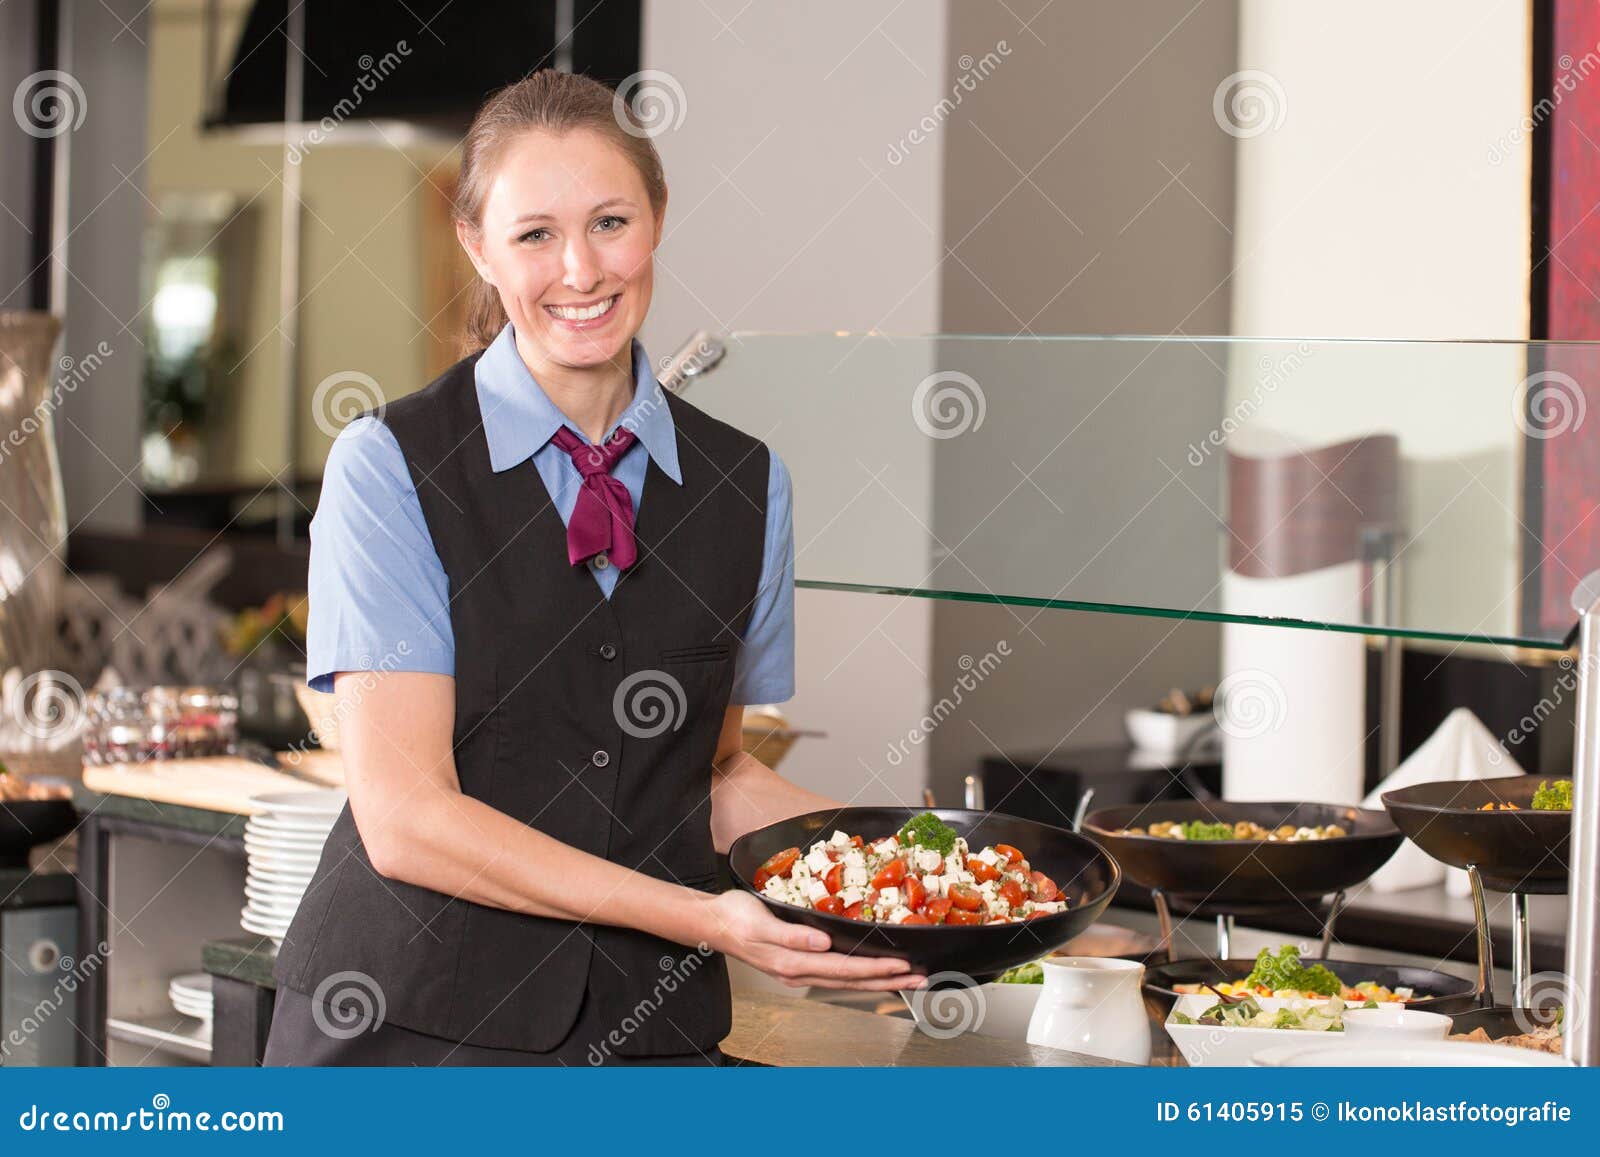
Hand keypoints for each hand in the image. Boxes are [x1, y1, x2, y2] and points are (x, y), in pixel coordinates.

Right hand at [699, 890, 926, 990]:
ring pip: (847, 980)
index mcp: (794, 963)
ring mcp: (799, 971)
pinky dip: (859, 974)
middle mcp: (800, 972)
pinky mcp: (798, 964)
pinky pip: (836, 973)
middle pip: (852, 981)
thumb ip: (792, 936)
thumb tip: (822, 944)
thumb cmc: (735, 918)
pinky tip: (870, 971)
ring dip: (878, 980)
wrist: (712, 923)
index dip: (876, 968)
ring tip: (906, 978)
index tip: (902, 966)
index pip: (845, 969)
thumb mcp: (761, 923)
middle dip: (888, 980)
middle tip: (919, 978)